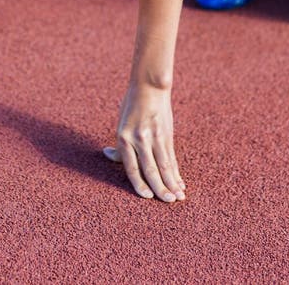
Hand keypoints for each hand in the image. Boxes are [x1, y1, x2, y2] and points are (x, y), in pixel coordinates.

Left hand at [103, 82, 185, 202]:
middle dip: (160, 188)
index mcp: (124, 137)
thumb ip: (120, 144)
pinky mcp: (167, 135)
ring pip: (164, 165)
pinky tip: (180, 182)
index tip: (147, 196)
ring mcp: (155, 136)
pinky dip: (176, 172)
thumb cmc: (131, 107)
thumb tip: (108, 155)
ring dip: (172, 183)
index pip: (131, 166)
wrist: (149, 87)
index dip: (139, 183)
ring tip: (178, 197)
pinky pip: (172, 157)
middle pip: (150, 169)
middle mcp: (139, 138)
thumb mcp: (121, 124)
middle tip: (168, 202)